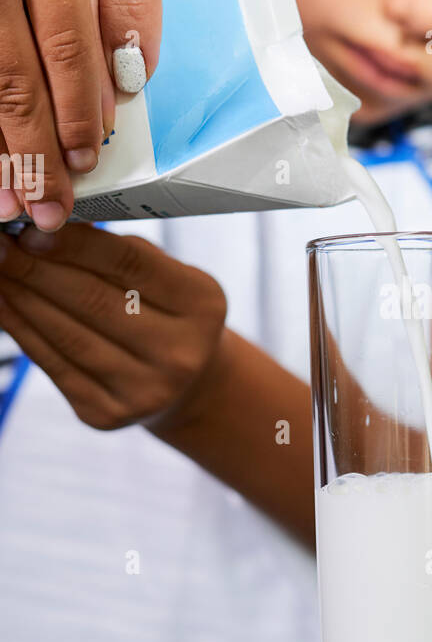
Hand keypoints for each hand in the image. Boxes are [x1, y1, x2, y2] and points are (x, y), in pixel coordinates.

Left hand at [0, 224, 226, 429]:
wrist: (185, 385)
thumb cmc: (167, 312)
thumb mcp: (168, 275)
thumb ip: (119, 251)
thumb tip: (45, 229)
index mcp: (203, 306)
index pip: (130, 264)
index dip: (75, 244)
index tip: (32, 227)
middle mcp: (180, 354)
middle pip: (93, 301)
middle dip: (37, 268)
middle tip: (2, 243)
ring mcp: (143, 391)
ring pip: (66, 336)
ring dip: (21, 297)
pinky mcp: (107, 414)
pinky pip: (52, 365)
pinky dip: (21, 330)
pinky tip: (4, 303)